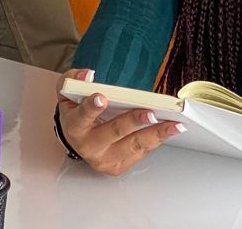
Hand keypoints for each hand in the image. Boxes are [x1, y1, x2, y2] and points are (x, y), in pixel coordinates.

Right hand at [55, 69, 181, 175]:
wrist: (76, 138)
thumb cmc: (75, 112)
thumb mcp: (67, 92)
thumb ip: (73, 79)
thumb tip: (87, 74)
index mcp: (75, 126)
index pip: (82, 116)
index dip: (92, 107)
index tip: (101, 97)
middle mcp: (89, 146)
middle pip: (114, 132)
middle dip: (133, 122)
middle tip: (150, 113)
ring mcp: (105, 159)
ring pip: (134, 146)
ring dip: (156, 134)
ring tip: (174, 125)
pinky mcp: (119, 166)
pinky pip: (141, 152)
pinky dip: (157, 140)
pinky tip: (170, 130)